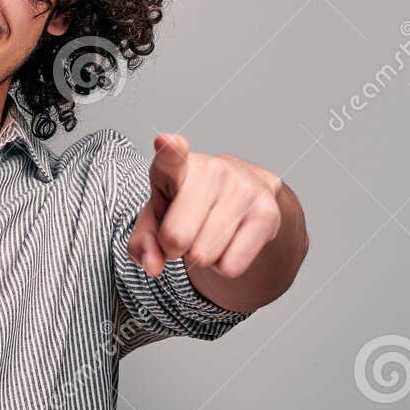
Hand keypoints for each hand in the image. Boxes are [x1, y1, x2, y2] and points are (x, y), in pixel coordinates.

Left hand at [126, 132, 283, 279]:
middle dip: (175, 248)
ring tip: (209, 232)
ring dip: (201, 255)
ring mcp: (243, 189)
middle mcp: (212, 170)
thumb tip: (153, 266)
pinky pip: (230, 267)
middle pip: (177, 238)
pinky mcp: (267, 213)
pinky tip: (229, 242)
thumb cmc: (189, 206)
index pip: (171, 158)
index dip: (169, 151)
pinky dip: (224, 266)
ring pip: (204, 256)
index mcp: (176, 165)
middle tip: (186, 232)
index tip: (167, 142)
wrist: (244, 198)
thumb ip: (143, 242)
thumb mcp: (157, 219)